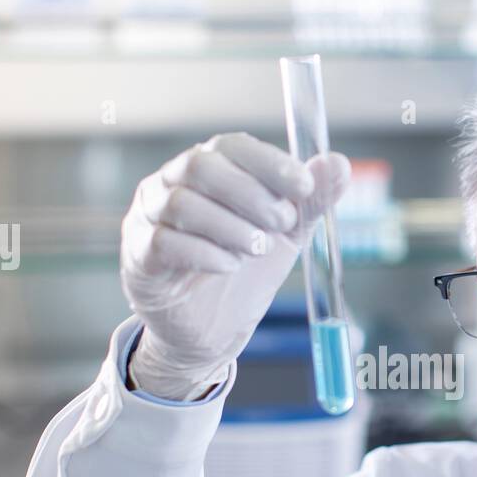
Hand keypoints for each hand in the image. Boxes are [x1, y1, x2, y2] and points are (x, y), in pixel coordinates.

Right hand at [120, 131, 350, 398]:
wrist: (211, 330)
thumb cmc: (243, 271)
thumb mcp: (286, 237)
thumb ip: (310, 203)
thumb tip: (338, 164)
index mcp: (208, 168)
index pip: (232, 146)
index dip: (270, 162)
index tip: (305, 188)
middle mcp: (170, 184)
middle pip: (201, 166)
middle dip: (250, 194)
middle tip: (283, 224)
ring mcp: (147, 218)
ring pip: (182, 203)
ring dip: (231, 226)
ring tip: (257, 250)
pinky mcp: (138, 257)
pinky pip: (163, 243)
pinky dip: (205, 253)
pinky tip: (229, 267)